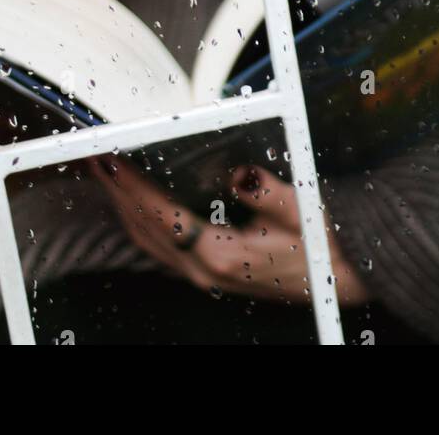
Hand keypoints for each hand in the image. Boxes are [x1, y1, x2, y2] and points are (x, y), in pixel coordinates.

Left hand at [88, 156, 368, 304]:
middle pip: (146, 230)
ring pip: (150, 243)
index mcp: (224, 256)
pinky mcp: (212, 274)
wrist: (344, 279)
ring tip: (107, 176)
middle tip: (95, 159)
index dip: (132, 188)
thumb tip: (236, 174)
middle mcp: (208, 271)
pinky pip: (163, 249)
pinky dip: (142, 223)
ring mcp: (207, 277)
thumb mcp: (302, 211)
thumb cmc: (324, 244)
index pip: (163, 216)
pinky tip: (136, 207)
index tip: (110, 162)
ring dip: (124, 208)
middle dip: (117, 194)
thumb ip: (267, 193)